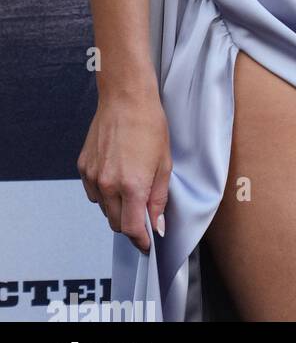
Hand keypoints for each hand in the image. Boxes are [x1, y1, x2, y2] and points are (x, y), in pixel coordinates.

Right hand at [78, 85, 171, 252]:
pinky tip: (116, 177)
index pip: (132, 229)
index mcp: (132, 186)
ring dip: (117, 208)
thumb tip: (157, 224)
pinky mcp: (83, 168)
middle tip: (143, 215)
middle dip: (131, 224)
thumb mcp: (164, 163)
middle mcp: (108, 185)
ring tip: (131, 188)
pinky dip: (104, 193)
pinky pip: (93, 193)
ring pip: (104, 209)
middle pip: (116, 223)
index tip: (147, 243)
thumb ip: (159, 198)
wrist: (126, 99)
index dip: (141, 240)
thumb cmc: (150, 125)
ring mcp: (93, 177)